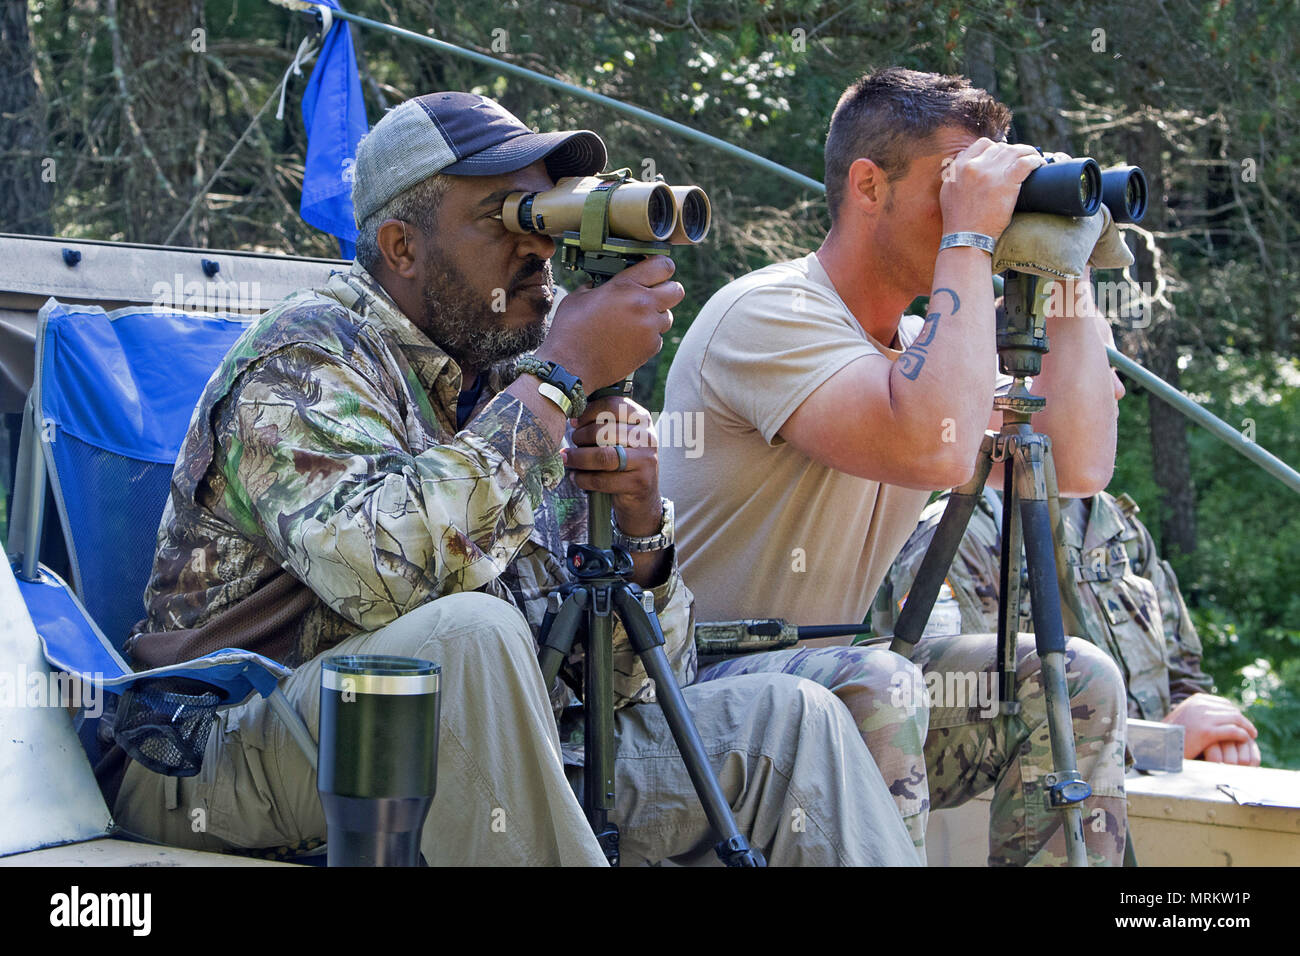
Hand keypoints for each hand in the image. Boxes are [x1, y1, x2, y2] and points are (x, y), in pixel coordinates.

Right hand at [534, 256, 681, 390]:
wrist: (571, 366)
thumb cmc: (570, 331)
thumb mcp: (580, 296)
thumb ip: (599, 285)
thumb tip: (605, 283)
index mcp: (625, 285)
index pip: (663, 265)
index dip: (662, 267)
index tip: (658, 271)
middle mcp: (642, 304)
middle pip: (677, 290)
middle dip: (667, 291)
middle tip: (653, 296)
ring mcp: (649, 327)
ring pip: (668, 316)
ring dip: (655, 317)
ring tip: (633, 322)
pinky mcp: (651, 347)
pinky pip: (658, 337)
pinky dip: (647, 338)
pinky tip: (627, 340)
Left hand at [563, 396, 661, 535]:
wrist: (642, 496)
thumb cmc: (623, 460)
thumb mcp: (620, 437)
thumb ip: (603, 424)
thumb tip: (573, 419)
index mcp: (642, 418)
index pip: (613, 405)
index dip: (589, 412)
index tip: (575, 423)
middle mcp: (647, 437)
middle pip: (604, 432)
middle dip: (580, 438)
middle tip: (570, 446)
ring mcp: (646, 461)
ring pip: (603, 457)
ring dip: (578, 458)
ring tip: (567, 460)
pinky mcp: (639, 483)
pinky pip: (603, 479)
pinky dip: (583, 479)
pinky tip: (576, 477)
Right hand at [940, 138, 1044, 239]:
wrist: (965, 239)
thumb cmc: (958, 221)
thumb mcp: (948, 192)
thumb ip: (955, 175)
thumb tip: (964, 166)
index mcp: (960, 167)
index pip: (983, 144)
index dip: (996, 148)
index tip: (1003, 157)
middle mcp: (974, 165)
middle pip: (1001, 147)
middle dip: (1013, 152)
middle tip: (1021, 159)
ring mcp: (991, 173)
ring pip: (1015, 151)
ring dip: (1027, 152)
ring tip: (1034, 158)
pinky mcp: (1007, 182)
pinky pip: (1026, 162)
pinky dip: (1035, 160)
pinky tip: (1039, 164)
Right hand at [1163, 693, 1260, 764]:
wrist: (1159, 745)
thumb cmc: (1172, 735)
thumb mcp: (1186, 718)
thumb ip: (1199, 714)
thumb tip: (1215, 716)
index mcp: (1196, 700)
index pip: (1224, 703)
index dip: (1235, 713)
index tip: (1241, 723)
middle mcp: (1200, 705)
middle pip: (1231, 710)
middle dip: (1242, 721)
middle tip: (1250, 731)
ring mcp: (1203, 717)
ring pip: (1235, 719)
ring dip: (1247, 728)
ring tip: (1251, 736)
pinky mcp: (1207, 732)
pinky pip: (1233, 731)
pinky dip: (1243, 736)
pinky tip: (1246, 741)